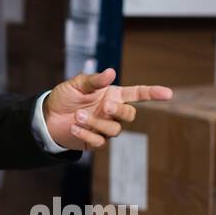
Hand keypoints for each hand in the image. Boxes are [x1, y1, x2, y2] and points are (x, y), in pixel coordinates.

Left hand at [43, 68, 172, 150]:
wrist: (47, 117)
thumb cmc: (65, 97)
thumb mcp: (76, 84)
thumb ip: (94, 80)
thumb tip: (111, 72)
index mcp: (112, 95)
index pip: (137, 94)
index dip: (152, 93)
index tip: (168, 93)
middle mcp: (112, 112)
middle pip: (130, 115)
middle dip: (120, 111)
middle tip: (106, 106)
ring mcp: (105, 127)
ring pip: (114, 130)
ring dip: (96, 123)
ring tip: (78, 116)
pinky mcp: (95, 142)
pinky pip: (99, 142)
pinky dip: (86, 134)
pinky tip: (74, 127)